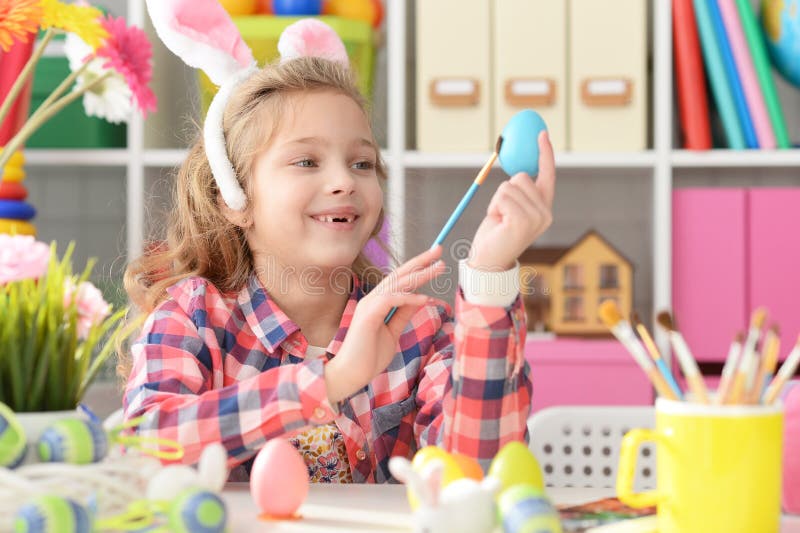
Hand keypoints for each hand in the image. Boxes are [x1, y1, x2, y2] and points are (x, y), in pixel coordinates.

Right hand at [324, 246, 444, 402]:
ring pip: (397, 283)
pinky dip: (409, 297)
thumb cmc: (369, 356)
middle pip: (400, 275)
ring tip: (439, 267)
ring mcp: (369, 305)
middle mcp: (373, 299)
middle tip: (439, 249)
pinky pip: (392, 300)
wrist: (351, 374)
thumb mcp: (393, 332)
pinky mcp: (369, 314)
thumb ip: (403, 315)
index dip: (418, 269)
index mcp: (379, 303)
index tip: (436, 262)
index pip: (401, 281)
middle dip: (420, 262)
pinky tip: (425, 298)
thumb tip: (419, 299)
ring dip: (420, 274)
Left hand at [469, 130, 555, 270]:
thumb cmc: (496, 233)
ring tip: (499, 219)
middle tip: (501, 212)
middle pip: (522, 176)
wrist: (489, 260)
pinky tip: (497, 221)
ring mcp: (536, 217)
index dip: (545, 153)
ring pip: (510, 185)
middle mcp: (546, 212)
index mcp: (544, 208)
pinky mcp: (523, 221)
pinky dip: (494, 206)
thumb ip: (518, 192)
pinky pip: (503, 196)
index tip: (541, 133)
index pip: (548, 175)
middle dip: (505, 190)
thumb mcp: (509, 208)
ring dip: (497, 200)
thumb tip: (517, 169)